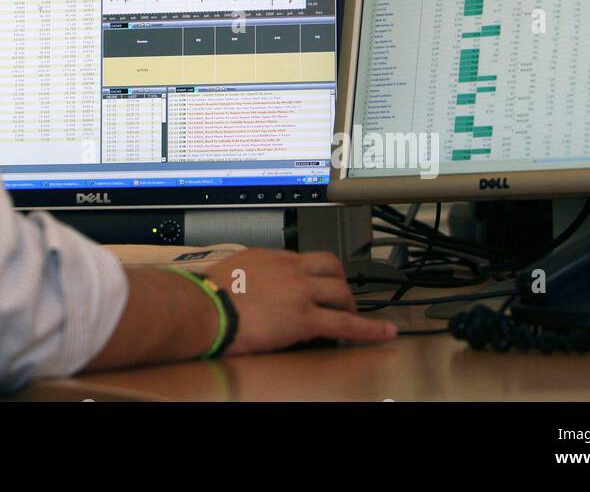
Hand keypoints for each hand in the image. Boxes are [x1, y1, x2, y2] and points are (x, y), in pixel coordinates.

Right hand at [203, 248, 394, 353]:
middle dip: (338, 282)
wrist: (204, 308)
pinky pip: (347, 324)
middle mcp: (289, 268)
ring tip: (351, 317)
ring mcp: (300, 291)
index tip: (313, 283)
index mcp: (269, 257)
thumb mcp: (227, 272)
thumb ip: (243, 275)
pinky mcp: (306, 318)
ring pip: (340, 290)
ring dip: (349, 304)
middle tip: (339, 298)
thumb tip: (241, 285)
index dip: (311, 274)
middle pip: (329, 266)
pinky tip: (384, 332)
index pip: (301, 259)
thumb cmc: (207, 295)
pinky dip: (370, 329)